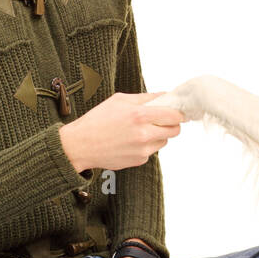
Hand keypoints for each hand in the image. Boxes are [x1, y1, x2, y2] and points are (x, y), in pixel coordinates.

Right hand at [58, 92, 184, 172]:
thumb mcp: (119, 100)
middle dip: (171, 124)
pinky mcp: (139, 161)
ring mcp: (143, 150)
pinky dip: (146, 146)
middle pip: (175, 130)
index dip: (178, 113)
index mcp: (140, 115)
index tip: (176, 111)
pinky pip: (151, 151)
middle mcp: (144, 134)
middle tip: (162, 120)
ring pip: (164, 141)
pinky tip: (130, 141)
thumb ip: (145, 98)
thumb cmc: (97, 120)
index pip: (174, 115)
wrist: (80, 145)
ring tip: (140, 130)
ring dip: (158, 135)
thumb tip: (165, 96)